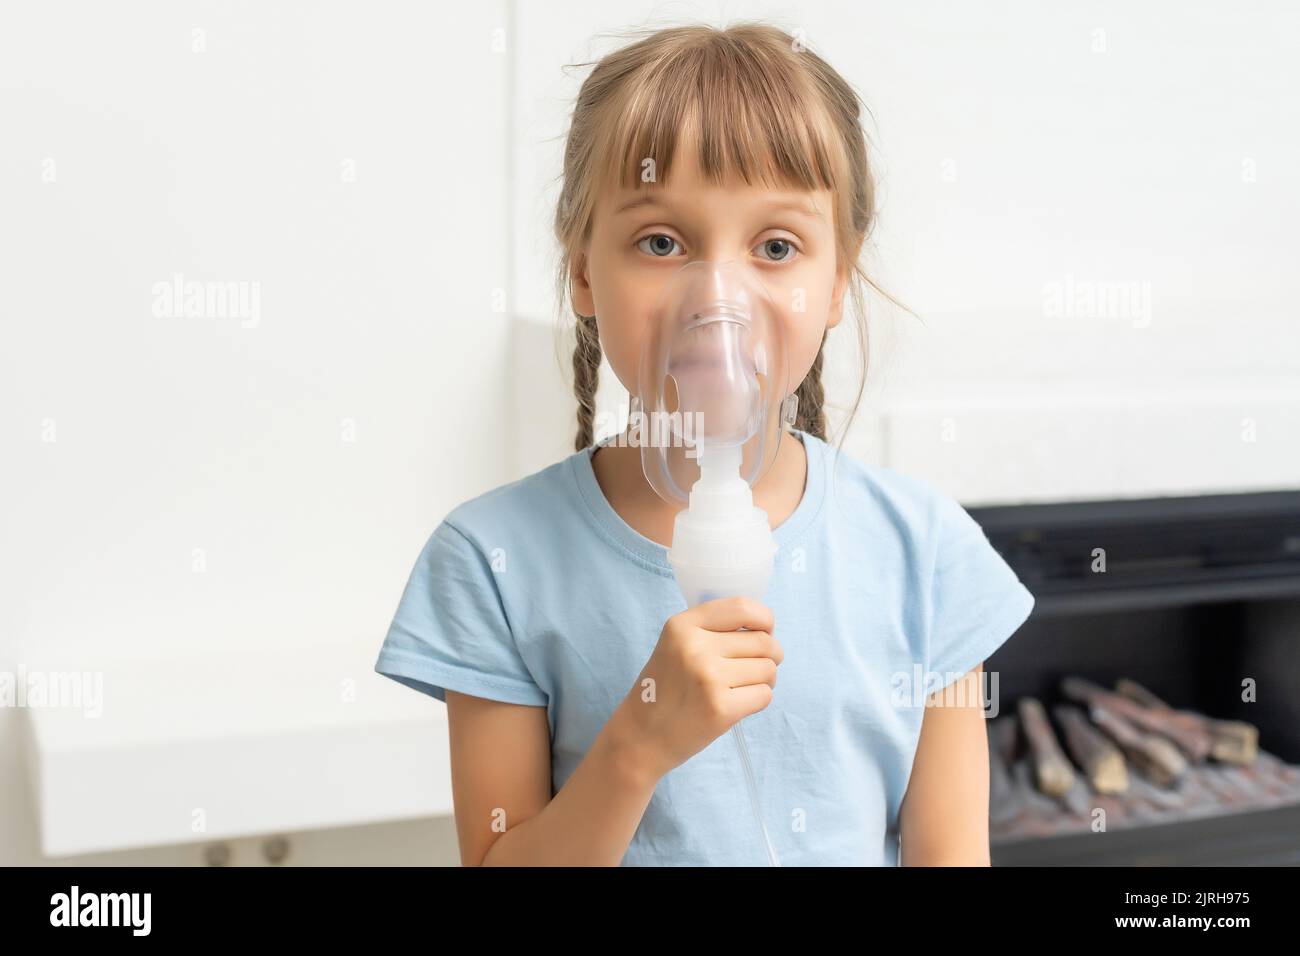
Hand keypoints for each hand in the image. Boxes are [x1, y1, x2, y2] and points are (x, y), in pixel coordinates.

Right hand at [611, 596, 782, 780]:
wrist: (642, 736)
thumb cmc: (666, 689)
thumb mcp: (675, 645)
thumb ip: (712, 628)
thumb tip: (764, 626)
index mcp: (682, 626)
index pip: (743, 608)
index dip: (765, 620)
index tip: (764, 632)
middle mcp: (694, 647)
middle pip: (763, 641)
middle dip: (771, 655)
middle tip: (755, 668)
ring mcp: (708, 678)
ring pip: (768, 669)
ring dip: (764, 680)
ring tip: (741, 687)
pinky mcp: (720, 709)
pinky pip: (764, 695)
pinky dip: (757, 700)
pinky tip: (737, 704)